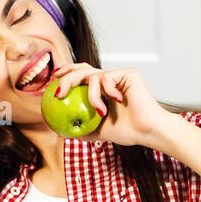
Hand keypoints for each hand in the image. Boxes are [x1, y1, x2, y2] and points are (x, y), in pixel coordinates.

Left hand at [49, 63, 165, 147]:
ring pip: (94, 75)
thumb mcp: (98, 132)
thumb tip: (60, 132)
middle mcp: (108, 79)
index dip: (66, 73)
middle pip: (82, 69)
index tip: (53, 80)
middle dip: (67, 77)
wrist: (147, 132)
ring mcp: (118, 76)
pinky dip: (108, 90)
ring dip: (92, 95)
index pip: (80, 75)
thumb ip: (81, 129)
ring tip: (100, 112)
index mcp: (101, 89)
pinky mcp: (128, 74)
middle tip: (59, 91)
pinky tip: (116, 101)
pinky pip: (108, 77)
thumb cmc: (127, 131)